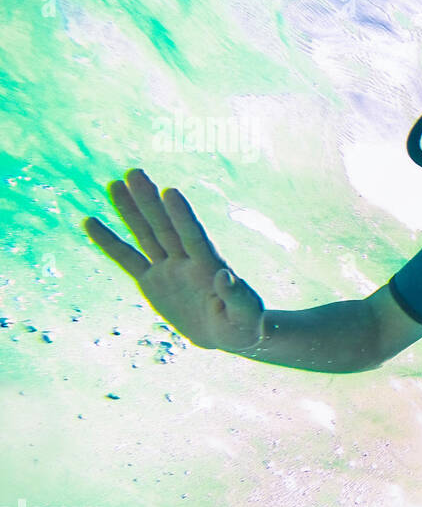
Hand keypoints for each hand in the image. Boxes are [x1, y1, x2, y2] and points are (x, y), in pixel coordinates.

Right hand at [82, 168, 264, 351]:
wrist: (225, 333)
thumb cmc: (243, 324)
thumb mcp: (246, 315)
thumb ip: (237, 296)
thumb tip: (225, 275)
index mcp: (210, 266)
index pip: (193, 237)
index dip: (182, 216)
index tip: (169, 192)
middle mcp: (186, 261)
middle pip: (165, 227)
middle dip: (149, 202)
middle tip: (134, 172)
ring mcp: (167, 268)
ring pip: (145, 235)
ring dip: (130, 211)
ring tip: (114, 185)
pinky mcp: (151, 281)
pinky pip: (126, 260)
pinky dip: (109, 242)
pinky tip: (90, 222)